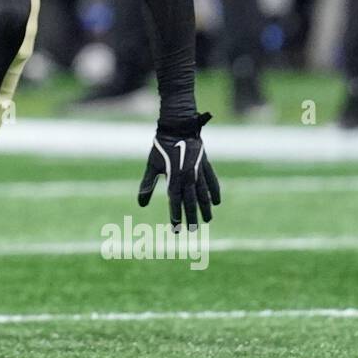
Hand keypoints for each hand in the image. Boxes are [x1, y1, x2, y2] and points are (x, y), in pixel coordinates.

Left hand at [138, 112, 220, 229]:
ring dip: (205, 208)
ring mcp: (198, 171)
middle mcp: (188, 176)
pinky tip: (216, 202)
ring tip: (207, 220)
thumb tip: (141, 203)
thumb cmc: (161, 146)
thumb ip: (147, 185)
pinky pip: (212, 181)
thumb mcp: (152, 165)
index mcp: (174, 177)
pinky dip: (214, 191)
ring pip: (204, 193)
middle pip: (191, 201)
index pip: (175, 201)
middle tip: (192, 230)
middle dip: (191, 217)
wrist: (178, 127)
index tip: (176, 228)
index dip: (175, 215)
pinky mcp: (205, 164)